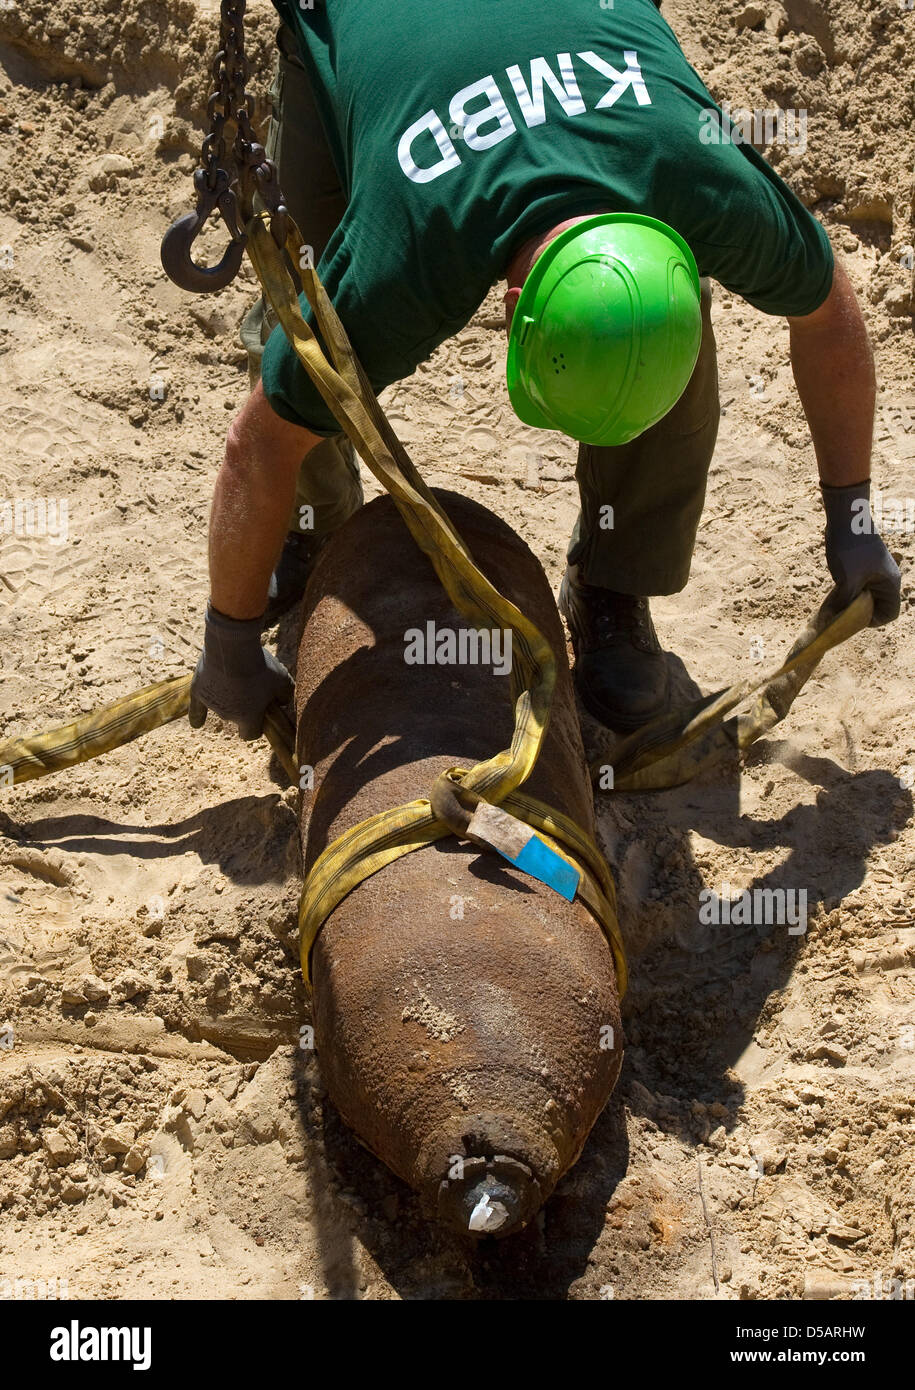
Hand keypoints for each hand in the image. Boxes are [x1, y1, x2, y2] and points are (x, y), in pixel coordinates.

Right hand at [189, 604, 293, 740]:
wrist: (232, 647)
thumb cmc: (259, 666)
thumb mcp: (282, 680)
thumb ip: (285, 695)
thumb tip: (282, 702)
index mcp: (248, 718)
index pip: (251, 734)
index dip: (257, 727)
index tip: (261, 716)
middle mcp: (228, 715)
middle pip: (236, 717)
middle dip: (244, 706)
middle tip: (250, 686)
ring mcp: (212, 703)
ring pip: (221, 706)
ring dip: (228, 697)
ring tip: (236, 675)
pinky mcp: (198, 690)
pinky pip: (196, 707)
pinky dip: (197, 715)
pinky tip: (197, 724)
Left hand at [822, 482, 900, 626]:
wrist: (846, 517)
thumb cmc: (851, 548)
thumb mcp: (847, 580)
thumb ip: (842, 603)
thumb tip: (832, 621)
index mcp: (890, 583)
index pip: (889, 613)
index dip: (873, 621)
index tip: (854, 619)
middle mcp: (885, 579)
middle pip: (877, 606)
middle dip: (860, 612)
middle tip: (842, 612)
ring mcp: (874, 572)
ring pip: (865, 596)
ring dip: (851, 601)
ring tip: (837, 599)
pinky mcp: (863, 566)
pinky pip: (859, 586)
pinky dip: (848, 591)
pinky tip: (836, 588)